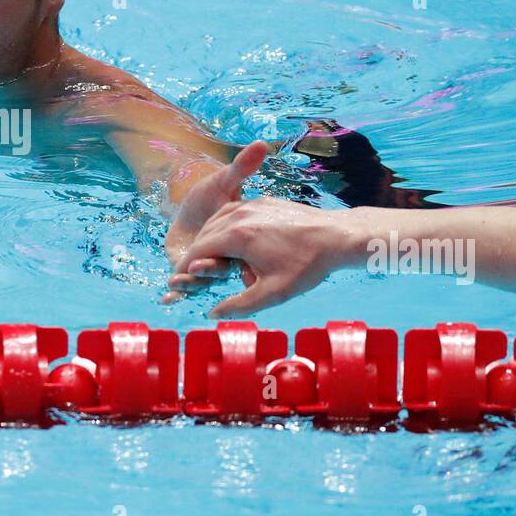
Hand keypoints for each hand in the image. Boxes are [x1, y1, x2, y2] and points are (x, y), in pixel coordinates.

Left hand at [162, 141, 267, 300]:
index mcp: (237, 242)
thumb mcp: (225, 181)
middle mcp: (223, 257)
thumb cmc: (210, 192)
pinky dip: (175, 294)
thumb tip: (262, 143)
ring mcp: (205, 265)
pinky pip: (183, 284)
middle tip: (193, 271)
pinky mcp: (187, 269)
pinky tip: (165, 300)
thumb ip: (242, 168)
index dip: (228, 259)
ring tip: (174, 282)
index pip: (235, 253)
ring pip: (199, 279)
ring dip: (187, 283)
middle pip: (216, 269)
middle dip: (205, 272)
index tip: (217, 262)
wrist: (188, 203)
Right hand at [163, 196, 353, 315]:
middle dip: (196, 256)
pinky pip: (234, 211)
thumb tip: (212, 314)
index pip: (197, 252)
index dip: (186, 270)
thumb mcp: (273, 293)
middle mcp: (240, 213)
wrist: (337, 236)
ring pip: (217, 220)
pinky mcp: (264, 201)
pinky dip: (226, 226)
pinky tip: (233, 241)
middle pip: (204, 235)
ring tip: (210, 260)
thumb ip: (239, 305)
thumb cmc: (307, 266)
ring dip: (210, 239)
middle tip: (189, 275)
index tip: (179, 284)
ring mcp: (252, 204)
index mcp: (237, 235)